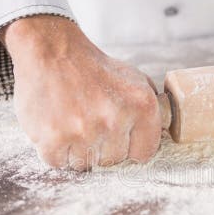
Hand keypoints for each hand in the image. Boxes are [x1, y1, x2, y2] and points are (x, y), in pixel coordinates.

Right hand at [0, 15, 160, 169]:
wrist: (52, 51)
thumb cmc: (93, 68)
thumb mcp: (134, 79)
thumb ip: (150, 108)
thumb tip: (162, 133)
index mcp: (141, 106)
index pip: (144, 154)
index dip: (129, 147)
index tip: (120, 139)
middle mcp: (115, 121)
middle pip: (113, 160)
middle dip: (102, 146)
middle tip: (90, 122)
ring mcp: (84, 132)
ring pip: (87, 163)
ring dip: (78, 149)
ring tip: (72, 122)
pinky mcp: (54, 139)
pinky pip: (60, 162)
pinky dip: (56, 149)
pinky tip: (58, 126)